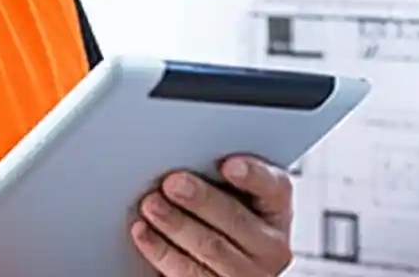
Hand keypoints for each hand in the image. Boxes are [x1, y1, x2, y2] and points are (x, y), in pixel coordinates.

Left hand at [130, 155, 293, 275]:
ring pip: (211, 248)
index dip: (252, 176)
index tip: (229, 165)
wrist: (218, 263)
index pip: (273, 188)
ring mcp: (246, 273)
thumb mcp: (227, 193)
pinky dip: (161, 250)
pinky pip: (188, 272)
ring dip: (177, 224)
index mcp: (275, 210)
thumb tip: (183, 154)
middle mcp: (269, 246)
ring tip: (152, 204)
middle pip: (237, 220)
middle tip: (173, 183)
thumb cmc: (219, 217)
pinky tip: (143, 232)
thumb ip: (215, 176)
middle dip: (202, 200)